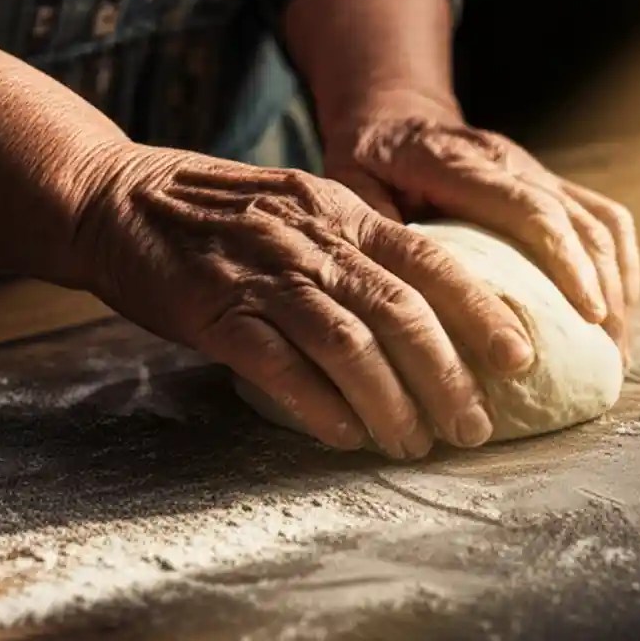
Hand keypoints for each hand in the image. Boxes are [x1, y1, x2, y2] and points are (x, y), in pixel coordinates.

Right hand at [73, 142, 536, 458]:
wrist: (117, 197)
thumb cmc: (222, 215)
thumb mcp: (304, 208)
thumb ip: (360, 250)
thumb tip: (428, 309)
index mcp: (344, 212)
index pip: (433, 260)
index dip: (483, 311)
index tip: (523, 357)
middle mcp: (313, 240)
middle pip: (401, 311)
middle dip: (448, 374)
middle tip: (477, 426)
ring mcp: (263, 274)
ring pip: (347, 343)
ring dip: (390, 402)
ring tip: (416, 443)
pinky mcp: (214, 310)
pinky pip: (277, 365)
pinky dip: (318, 405)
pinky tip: (345, 436)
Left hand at [323, 97, 639, 358]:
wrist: (392, 117)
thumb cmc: (366, 164)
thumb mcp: (350, 189)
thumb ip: (372, 231)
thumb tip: (402, 299)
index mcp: (458, 162)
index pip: (529, 210)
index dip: (566, 263)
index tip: (590, 316)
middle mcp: (508, 160)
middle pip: (577, 221)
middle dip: (602, 289)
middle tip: (609, 356)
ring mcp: (535, 170)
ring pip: (600, 221)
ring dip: (618, 284)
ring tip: (617, 349)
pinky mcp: (551, 183)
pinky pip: (604, 219)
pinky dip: (621, 265)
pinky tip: (619, 312)